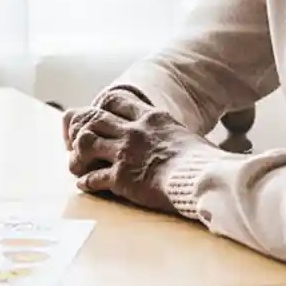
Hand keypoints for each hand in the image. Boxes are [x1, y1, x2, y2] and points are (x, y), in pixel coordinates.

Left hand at [66, 91, 216, 213]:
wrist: (206, 179)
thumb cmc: (207, 162)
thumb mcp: (187, 135)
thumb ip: (171, 133)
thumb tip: (180, 143)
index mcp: (150, 118)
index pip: (115, 101)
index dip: (102, 108)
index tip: (98, 118)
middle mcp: (133, 132)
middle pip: (94, 119)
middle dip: (84, 130)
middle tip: (80, 142)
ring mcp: (124, 153)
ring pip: (86, 144)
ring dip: (79, 154)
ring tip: (78, 164)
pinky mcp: (121, 177)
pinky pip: (92, 177)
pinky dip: (85, 181)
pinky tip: (85, 185)